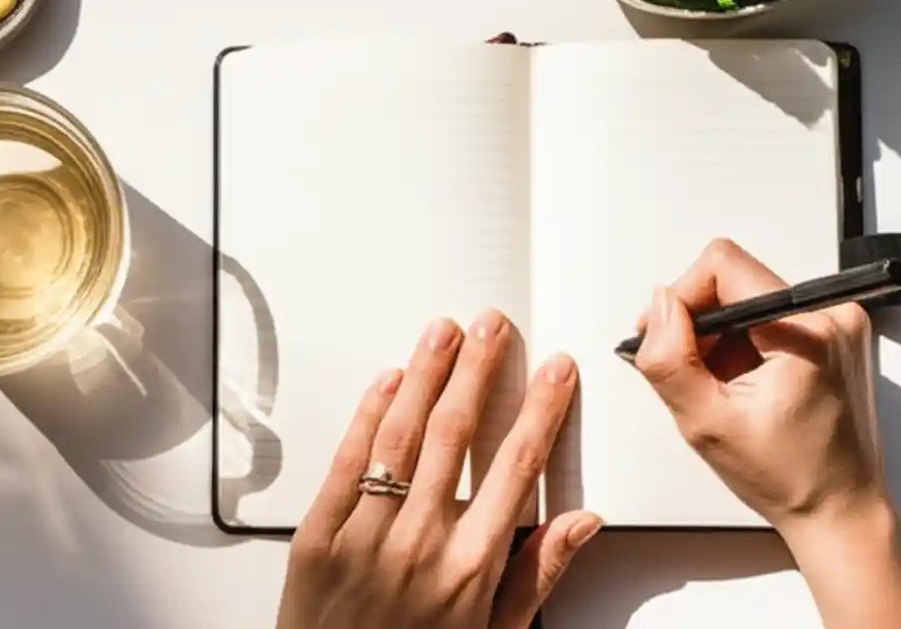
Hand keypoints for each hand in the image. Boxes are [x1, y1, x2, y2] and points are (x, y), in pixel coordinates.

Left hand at [277, 310, 600, 628]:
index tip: (555, 372)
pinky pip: (348, 460)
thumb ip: (537, 574)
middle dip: (482, 370)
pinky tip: (389, 378)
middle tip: (496, 326)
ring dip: (428, 373)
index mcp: (470, 567)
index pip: (517, 467)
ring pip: (403, 434)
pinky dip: (369, 413)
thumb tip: (582, 522)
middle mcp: (420, 544)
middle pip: (457, 434)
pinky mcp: (318, 535)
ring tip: (446, 331)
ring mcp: (365, 536)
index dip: (540, 411)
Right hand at [634, 238, 882, 528]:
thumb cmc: (789, 476)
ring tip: (726, 387)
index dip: (682, 296)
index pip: (723, 265)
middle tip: (695, 375)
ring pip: (749, 299)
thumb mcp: (706, 423)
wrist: (838, 509)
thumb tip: (659, 306)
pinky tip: (747, 385)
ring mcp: (837, 324)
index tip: (667, 338)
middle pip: (735, 280)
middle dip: (701, 323)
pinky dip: (746, 345)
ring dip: (722, 338)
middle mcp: (831, 316)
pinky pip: (770, 317)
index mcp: (806, 331)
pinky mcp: (834, 336)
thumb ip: (670, 358)